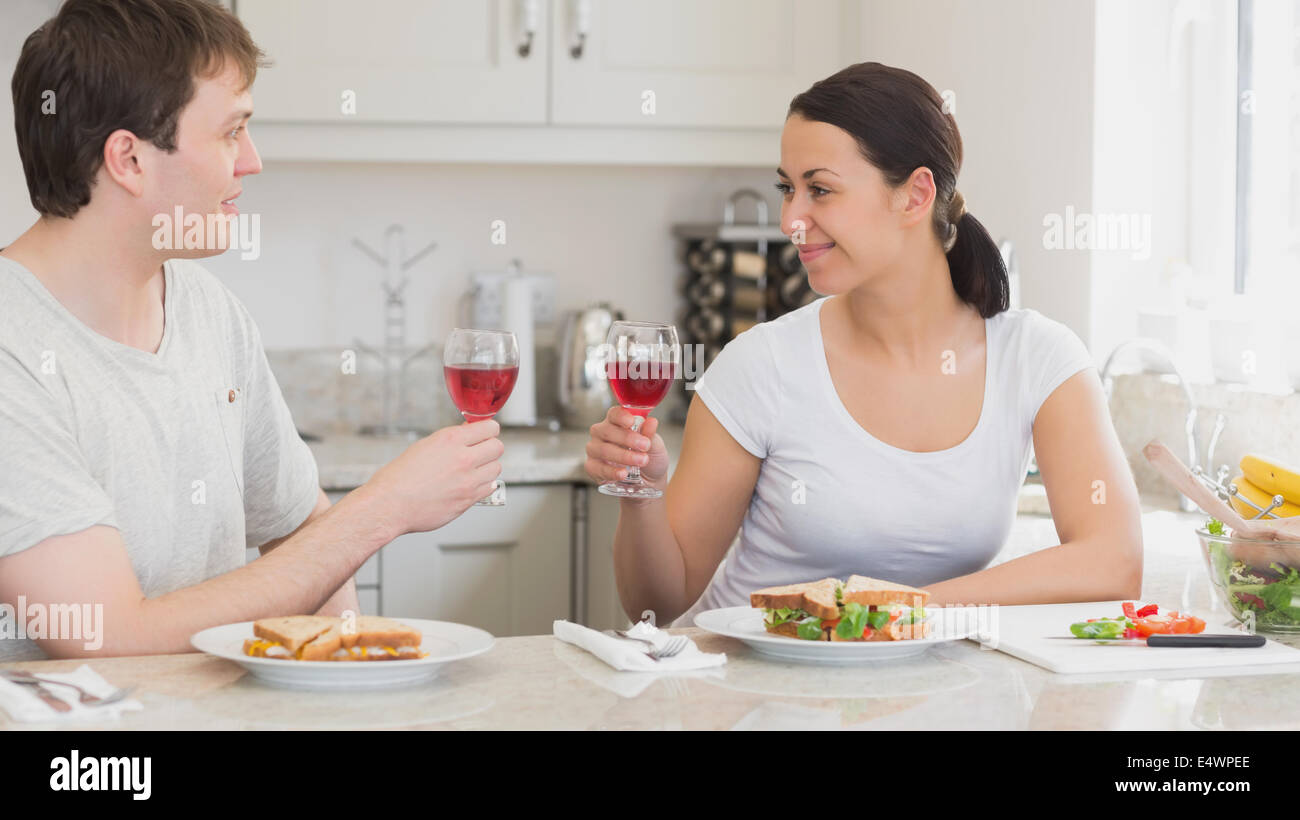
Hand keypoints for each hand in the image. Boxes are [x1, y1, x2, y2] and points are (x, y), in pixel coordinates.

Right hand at [361, 420, 503, 534]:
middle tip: (482, 451)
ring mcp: (468, 480)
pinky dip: (484, 485)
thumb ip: (451, 439)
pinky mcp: (468, 499)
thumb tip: (468, 432)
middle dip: (490, 447)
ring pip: (496, 467)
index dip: (489, 430)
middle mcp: (462, 458)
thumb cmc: (400, 478)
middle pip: (497, 447)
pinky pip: (490, 487)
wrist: (390, 504)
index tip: (487, 433)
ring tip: (474, 470)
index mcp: (450, 440)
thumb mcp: (424, 446)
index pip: (489, 428)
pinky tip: (471, 484)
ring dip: (488, 467)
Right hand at [585, 406, 668, 492]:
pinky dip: (611, 472)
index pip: (614, 414)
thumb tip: (651, 422)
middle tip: (645, 445)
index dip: (621, 416)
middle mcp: (602, 433)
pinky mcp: (593, 467)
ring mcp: (595, 450)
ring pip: (603, 450)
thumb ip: (651, 434)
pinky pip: (597, 468)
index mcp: (617, 422)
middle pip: (607, 431)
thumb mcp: (655, 445)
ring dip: (623, 456)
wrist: (649, 480)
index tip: (631, 421)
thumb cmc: (649, 457)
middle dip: (627, 438)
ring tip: (641, 461)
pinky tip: (623, 473)